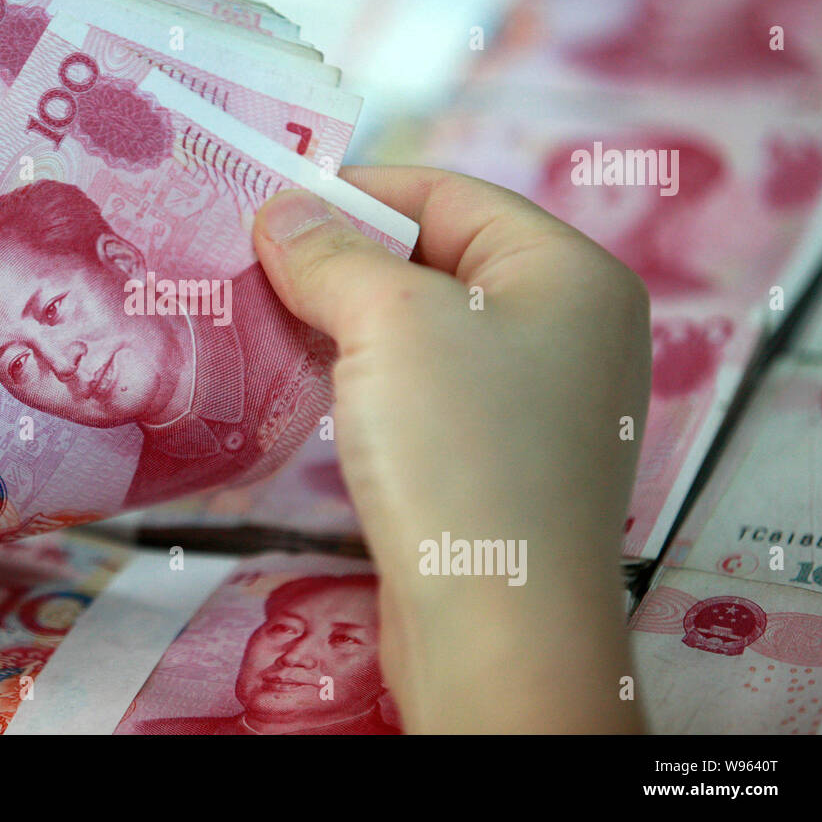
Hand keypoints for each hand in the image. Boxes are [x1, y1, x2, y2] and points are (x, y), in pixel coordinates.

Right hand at [253, 167, 650, 732]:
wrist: (497, 631)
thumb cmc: (461, 450)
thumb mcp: (390, 323)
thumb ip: (332, 255)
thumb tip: (282, 209)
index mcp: (570, 273)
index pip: (450, 193)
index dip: (357, 190)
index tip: (271, 202)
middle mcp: (567, 329)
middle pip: (436, 258)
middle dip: (342, 257)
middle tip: (251, 259)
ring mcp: (536, 402)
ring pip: (424, 330)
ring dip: (344, 319)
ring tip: (264, 314)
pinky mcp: (497, 462)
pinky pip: (424, 389)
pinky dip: (364, 375)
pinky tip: (305, 379)